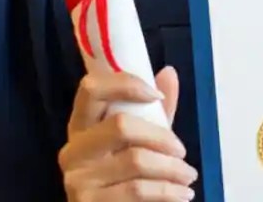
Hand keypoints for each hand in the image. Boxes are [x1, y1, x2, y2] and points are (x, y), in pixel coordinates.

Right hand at [59, 66, 197, 200]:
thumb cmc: (126, 178)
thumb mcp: (141, 143)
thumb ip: (154, 113)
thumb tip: (169, 72)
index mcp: (81, 127)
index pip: (91, 88)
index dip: (125, 84)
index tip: (156, 95)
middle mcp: (73, 150)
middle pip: (120, 125)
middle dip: (162, 137)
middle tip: (182, 151)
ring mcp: (77, 179)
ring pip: (136, 160)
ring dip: (172, 169)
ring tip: (188, 177)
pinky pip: (137, 190)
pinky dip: (168, 192)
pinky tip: (181, 195)